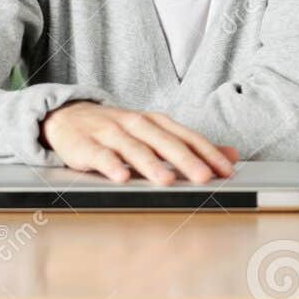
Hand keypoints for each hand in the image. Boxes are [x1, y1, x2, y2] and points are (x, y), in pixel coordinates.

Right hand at [41, 102, 238, 183]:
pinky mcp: (85, 145)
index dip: (207, 153)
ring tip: (167, 181)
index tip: (225, 171)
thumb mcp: (154, 133)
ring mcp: (110, 133)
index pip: (186, 136)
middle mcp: (135, 123)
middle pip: (164, 141)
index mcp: (154, 121)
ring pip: (134, 148)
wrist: (67, 117)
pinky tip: (121, 177)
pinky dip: (111, 165)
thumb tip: (231, 156)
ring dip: (151, 164)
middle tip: (204, 178)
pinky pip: (100, 155)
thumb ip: (191, 146)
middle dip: (185, 160)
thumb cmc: (117, 130)